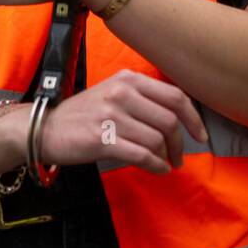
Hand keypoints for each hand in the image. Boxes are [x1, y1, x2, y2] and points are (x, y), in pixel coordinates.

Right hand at [41, 69, 209, 175]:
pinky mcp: (102, 139)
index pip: (174, 96)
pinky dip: (155, 165)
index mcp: (129, 78)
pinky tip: (157, 169)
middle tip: (179, 157)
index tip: (200, 135)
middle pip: (169, 119)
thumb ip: (143, 99)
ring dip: (166, 156)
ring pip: (156, 139)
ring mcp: (111, 115)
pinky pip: (141, 154)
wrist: (46, 128)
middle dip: (180, 142)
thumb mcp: (114, 92)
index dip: (194, 118)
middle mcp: (122, 92)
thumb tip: (179, 118)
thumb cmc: (85, 114)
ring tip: (165, 164)